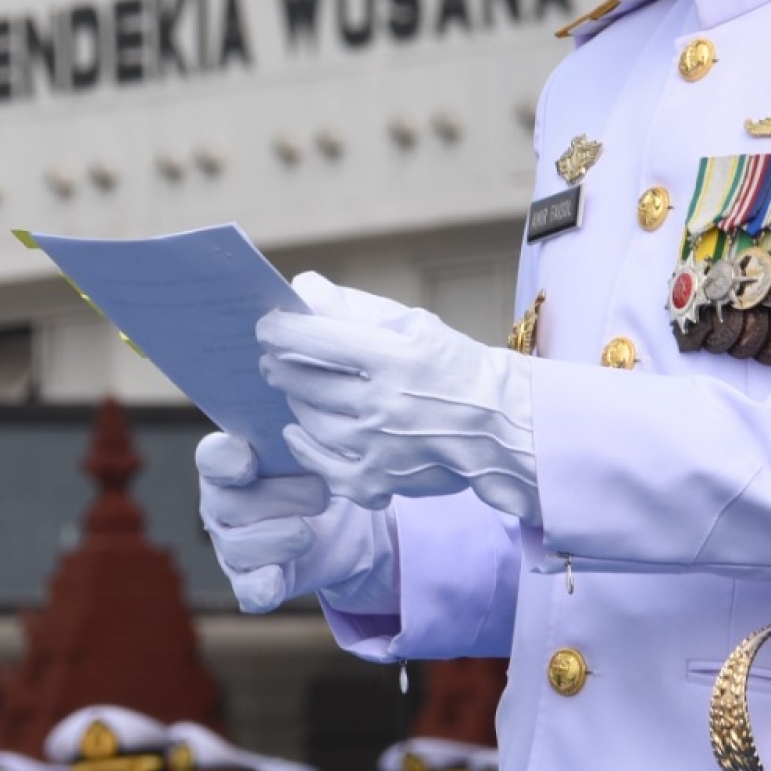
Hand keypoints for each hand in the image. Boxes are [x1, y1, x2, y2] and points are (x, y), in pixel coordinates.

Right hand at [196, 432, 395, 614]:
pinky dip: (262, 587)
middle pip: (232, 505)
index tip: (250, 463)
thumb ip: (298, 440)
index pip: (212, 458)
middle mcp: (220, 506)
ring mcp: (231, 547)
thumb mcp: (307, 451)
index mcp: (227, 465)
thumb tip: (308, 436)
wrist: (335, 523)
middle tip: (321, 495)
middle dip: (281, 499)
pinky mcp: (250, 583)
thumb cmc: (310, 475)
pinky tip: (277, 578)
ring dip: (282, 539)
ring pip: (240, 549)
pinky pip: (247, 591)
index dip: (226, 461)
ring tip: (308, 534)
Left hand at [259, 275, 539, 523]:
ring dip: (294, 401)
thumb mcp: (414, 324)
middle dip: (279, 365)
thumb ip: (356, 307)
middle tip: (273, 357)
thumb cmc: (456, 367)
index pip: (315, 338)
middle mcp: (385, 404)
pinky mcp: (382, 481)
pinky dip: (305, 448)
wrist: (503, 426)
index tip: (267, 326)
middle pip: (304, 382)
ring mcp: (381, 448)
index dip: (280, 330)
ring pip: (310, 422)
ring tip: (296, 388)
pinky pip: (325, 469)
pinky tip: (298, 432)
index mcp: (395, 357)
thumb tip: (304, 289)